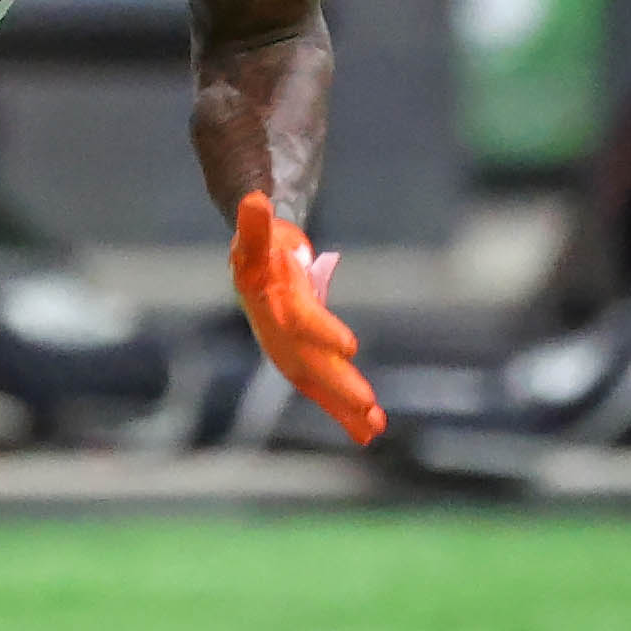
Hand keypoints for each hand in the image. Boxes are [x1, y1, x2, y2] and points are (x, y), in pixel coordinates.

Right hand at [230, 190, 384, 445]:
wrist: (255, 267)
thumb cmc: (260, 247)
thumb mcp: (257, 233)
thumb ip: (256, 224)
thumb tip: (255, 200)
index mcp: (270, 305)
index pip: (298, 320)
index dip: (322, 333)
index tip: (351, 346)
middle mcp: (279, 337)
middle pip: (310, 364)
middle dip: (339, 386)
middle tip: (368, 405)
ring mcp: (291, 352)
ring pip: (320, 384)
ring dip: (345, 407)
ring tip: (375, 429)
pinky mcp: (304, 361)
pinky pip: (325, 389)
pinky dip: (346, 412)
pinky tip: (370, 430)